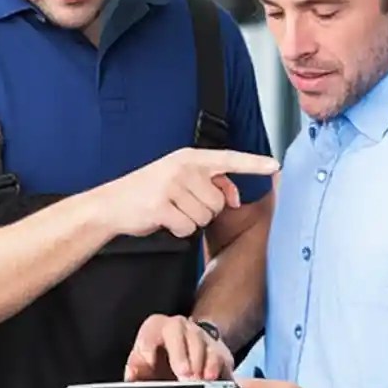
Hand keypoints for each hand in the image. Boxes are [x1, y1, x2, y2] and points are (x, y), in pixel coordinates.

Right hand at [101, 148, 279, 238]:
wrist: (112, 204)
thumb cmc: (149, 191)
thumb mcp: (178, 178)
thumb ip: (208, 182)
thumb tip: (234, 197)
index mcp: (189, 158)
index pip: (229, 159)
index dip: (254, 163)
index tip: (275, 164)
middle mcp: (183, 168)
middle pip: (218, 202)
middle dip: (203, 210)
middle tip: (179, 204)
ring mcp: (171, 186)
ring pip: (205, 217)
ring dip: (190, 221)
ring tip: (169, 211)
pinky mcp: (162, 206)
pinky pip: (188, 228)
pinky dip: (178, 230)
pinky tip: (162, 220)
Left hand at [125, 314, 233, 381]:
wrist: (185, 350)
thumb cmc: (158, 359)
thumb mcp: (141, 361)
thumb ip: (135, 369)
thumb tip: (132, 378)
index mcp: (156, 326)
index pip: (150, 331)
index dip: (148, 344)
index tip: (148, 360)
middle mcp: (179, 325)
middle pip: (179, 333)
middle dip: (181, 355)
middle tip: (183, 376)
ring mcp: (201, 335)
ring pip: (202, 344)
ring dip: (201, 363)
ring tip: (199, 382)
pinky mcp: (219, 349)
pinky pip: (220, 356)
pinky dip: (217, 368)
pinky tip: (213, 380)